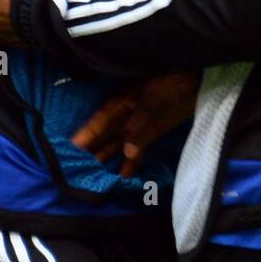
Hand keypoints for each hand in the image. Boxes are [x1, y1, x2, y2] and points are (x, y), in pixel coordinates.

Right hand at [72, 71, 200, 175]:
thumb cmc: (171, 79)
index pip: (93, 127)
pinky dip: (130, 165)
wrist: (195, 75)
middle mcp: (121, 119)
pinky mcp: (151, 135)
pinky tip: (122, 180)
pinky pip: (137, 153)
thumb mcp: (154, 98)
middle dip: (89, 159)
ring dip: (107, 165)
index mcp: (118, 106)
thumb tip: (127, 152)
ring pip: (116, 149)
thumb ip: (140, 124)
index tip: (65, 159)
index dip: (80, 142)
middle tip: (75, 180)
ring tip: (95, 186)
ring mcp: (136, 128)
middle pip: (100, 141)